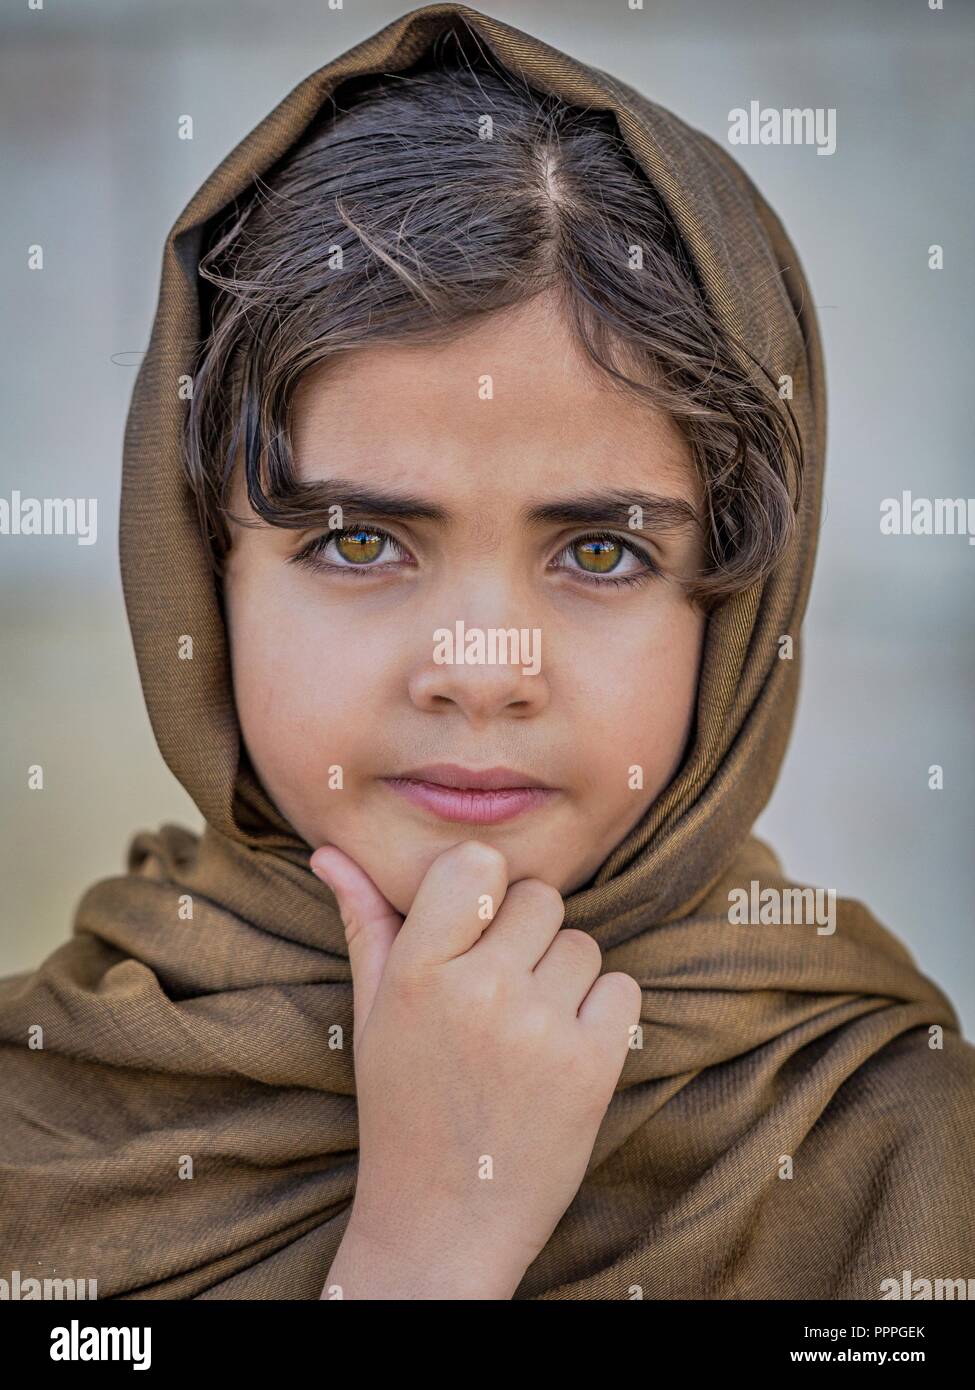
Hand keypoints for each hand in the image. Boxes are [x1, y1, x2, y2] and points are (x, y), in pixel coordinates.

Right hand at [312, 839, 641, 1299]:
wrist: (443, 1223)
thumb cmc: (403, 1107)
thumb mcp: (372, 1014)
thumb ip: (365, 923)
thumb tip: (331, 851)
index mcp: (417, 971)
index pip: (478, 862)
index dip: (484, 890)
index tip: (473, 931)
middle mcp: (479, 990)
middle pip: (539, 899)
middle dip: (525, 936)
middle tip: (497, 993)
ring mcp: (539, 1027)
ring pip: (581, 944)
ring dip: (563, 978)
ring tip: (523, 1031)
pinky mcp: (592, 1065)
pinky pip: (620, 988)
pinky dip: (601, 1013)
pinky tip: (560, 1051)